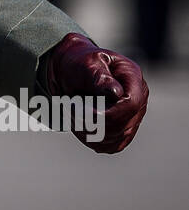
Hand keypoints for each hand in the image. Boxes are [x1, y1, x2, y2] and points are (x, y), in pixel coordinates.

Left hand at [45, 33, 148, 153]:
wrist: (71, 73)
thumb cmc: (78, 64)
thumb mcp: (85, 65)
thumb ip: (99, 78)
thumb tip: (116, 93)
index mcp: (133, 77)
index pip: (130, 104)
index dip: (106, 112)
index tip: (78, 108)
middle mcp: (139, 99)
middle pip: (122, 125)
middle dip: (91, 121)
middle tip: (70, 107)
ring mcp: (133, 117)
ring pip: (114, 138)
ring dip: (87, 129)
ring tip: (73, 110)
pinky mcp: (122, 132)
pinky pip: (108, 146)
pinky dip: (89, 138)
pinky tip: (79, 122)